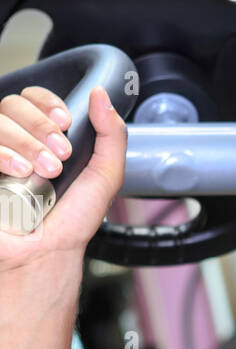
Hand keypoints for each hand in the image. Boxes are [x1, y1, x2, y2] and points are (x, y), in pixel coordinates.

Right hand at [0, 84, 126, 270]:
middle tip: (59, 156)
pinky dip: (3, 153)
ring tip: (43, 171)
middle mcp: (14, 143)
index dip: (48, 102)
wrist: (45, 252)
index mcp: (41, 139)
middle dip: (42, 126)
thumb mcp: (105, 177)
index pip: (34, 98)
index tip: (66, 121)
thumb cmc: (71, 222)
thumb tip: (100, 96)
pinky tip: (18, 172)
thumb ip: (112, 136)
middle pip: (14, 104)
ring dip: (26, 142)